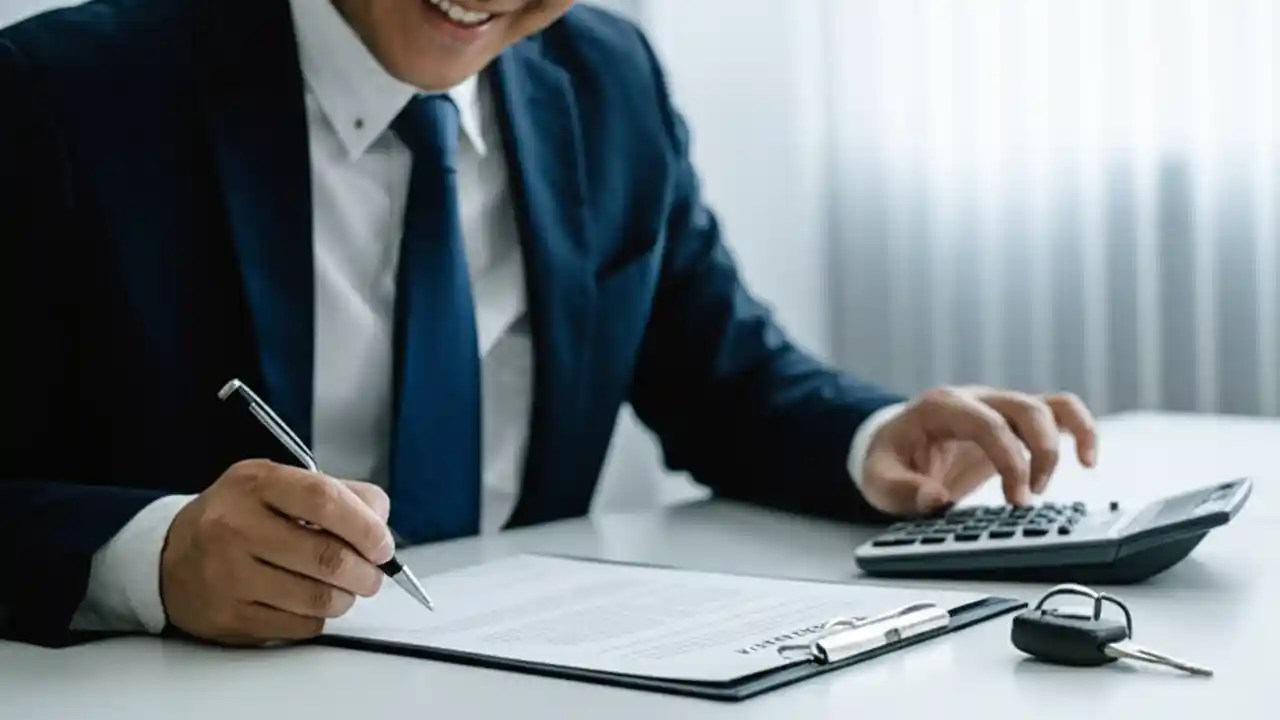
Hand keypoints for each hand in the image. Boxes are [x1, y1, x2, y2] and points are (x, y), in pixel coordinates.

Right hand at [160, 460, 394, 644]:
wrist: (171, 556)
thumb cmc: (240, 517)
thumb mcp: (280, 485)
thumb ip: (338, 494)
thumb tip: (380, 522)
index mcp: (256, 484)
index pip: (324, 499)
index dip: (365, 526)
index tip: (383, 544)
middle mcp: (235, 526)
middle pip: (326, 556)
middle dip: (366, 572)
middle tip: (372, 574)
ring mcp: (227, 574)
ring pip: (317, 598)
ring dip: (345, 598)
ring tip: (344, 589)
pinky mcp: (228, 616)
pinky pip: (299, 625)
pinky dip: (318, 618)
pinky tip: (310, 603)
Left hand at [861, 387, 1097, 516]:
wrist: (892, 446)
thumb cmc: (888, 460)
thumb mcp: (878, 480)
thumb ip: (902, 491)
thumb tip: (935, 501)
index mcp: (941, 407)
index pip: (989, 423)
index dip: (1010, 460)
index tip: (1016, 500)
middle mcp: (974, 398)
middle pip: (1026, 409)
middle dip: (1038, 455)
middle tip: (1025, 500)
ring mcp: (997, 406)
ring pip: (1048, 406)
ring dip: (1060, 444)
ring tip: (1046, 485)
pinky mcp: (1013, 421)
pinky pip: (1057, 412)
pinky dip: (1080, 430)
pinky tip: (1088, 460)